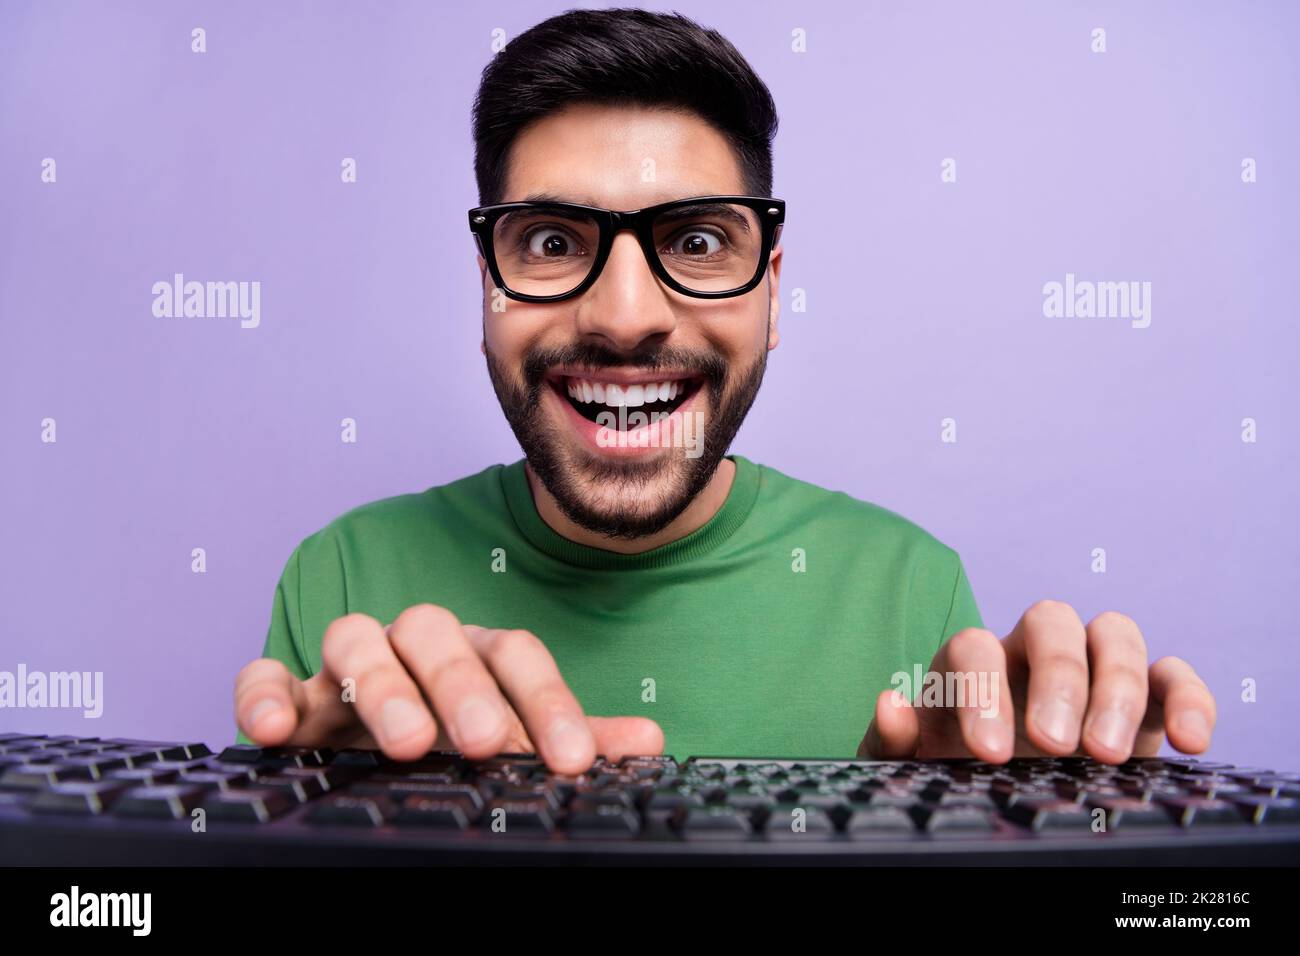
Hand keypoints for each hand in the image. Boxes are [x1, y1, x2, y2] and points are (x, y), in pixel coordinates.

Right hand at [235, 603, 662, 772]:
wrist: (376, 744)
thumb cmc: (454, 733)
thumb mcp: (512, 737)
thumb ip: (569, 737)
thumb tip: (649, 743)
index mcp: (473, 654)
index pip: (515, 655)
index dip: (548, 700)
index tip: (573, 759)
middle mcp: (411, 648)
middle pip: (436, 632)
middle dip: (463, 685)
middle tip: (485, 742)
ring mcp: (347, 666)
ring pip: (356, 639)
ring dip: (382, 684)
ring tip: (407, 742)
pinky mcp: (290, 694)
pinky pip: (265, 674)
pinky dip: (262, 690)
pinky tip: (269, 729)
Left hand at [858, 600, 1215, 763]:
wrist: (994, 793)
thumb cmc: (947, 771)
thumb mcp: (909, 765)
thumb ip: (893, 738)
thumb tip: (892, 703)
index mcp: (970, 664)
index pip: (974, 648)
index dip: (982, 692)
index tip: (989, 752)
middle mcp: (1031, 653)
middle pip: (1050, 622)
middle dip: (1056, 679)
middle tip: (1054, 745)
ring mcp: (1092, 670)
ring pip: (1113, 634)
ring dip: (1118, 686)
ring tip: (1107, 755)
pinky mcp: (1144, 703)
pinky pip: (1173, 677)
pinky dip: (1190, 697)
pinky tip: (1191, 742)